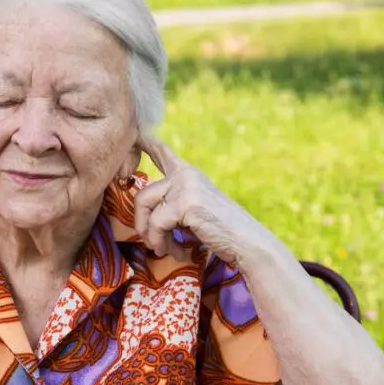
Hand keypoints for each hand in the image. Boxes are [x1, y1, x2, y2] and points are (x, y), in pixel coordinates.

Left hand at [134, 135, 281, 265]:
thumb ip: (172, 204)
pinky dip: (160, 241)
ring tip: (164, 249)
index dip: (146, 142)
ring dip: (150, 235)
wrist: (246, 242)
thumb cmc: (218, 230)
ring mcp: (186, 186)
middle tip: (153, 243)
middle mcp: (186, 174)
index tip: (137, 132)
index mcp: (188, 173)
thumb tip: (143, 218)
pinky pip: (156, 224)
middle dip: (141, 224)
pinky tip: (175, 251)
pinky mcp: (186, 203)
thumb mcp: (192, 210)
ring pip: (145, 209)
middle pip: (142, 195)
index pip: (162, 153)